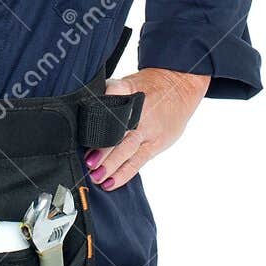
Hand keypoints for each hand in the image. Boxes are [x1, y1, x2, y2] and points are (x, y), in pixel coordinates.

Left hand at [85, 67, 210, 190]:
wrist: (180, 89)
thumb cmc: (150, 87)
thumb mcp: (129, 83)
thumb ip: (111, 91)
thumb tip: (90, 102)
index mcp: (130, 103)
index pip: (111, 117)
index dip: (98, 130)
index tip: (85, 142)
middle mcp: (140, 119)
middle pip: (120, 137)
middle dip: (104, 153)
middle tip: (89, 165)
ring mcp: (148, 134)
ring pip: (128, 152)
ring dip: (112, 166)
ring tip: (98, 178)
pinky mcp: (155, 146)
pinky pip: (138, 162)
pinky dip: (125, 173)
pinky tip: (112, 183)